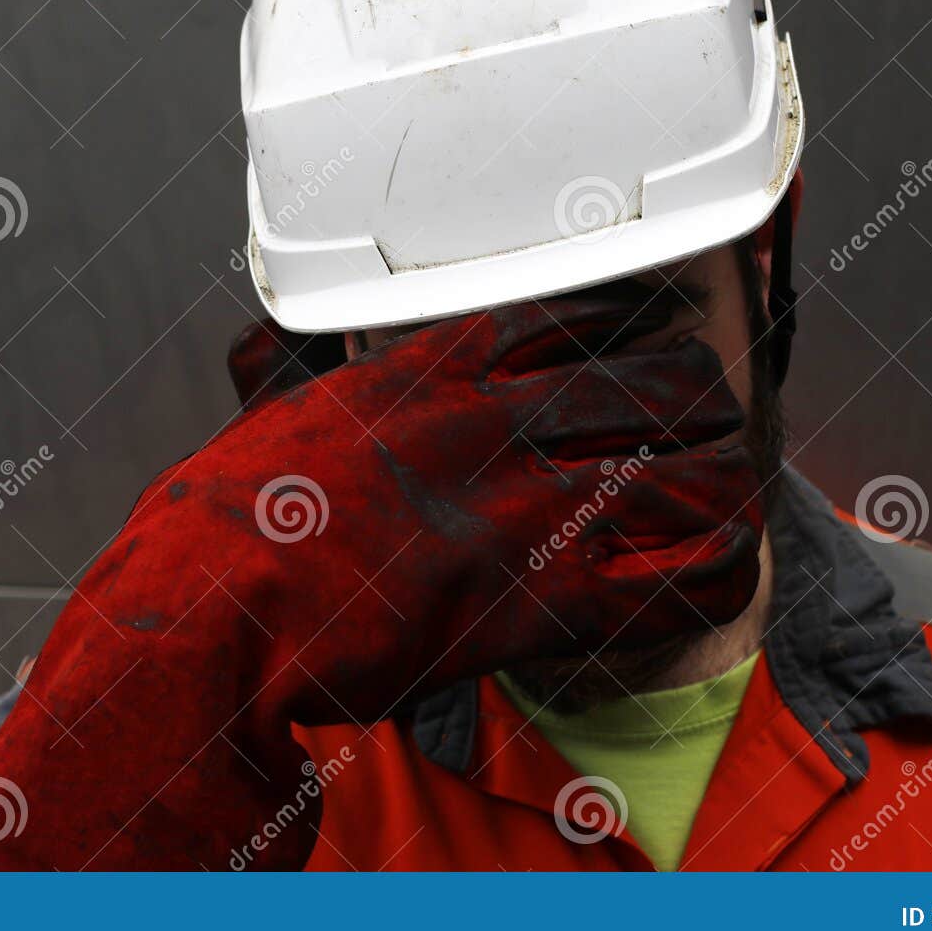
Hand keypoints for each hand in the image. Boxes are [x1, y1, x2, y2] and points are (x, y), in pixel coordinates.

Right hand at [0, 283, 763, 869]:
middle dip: (697, 401)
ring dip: (721, 484)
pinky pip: (679, 584)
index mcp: (432, 375)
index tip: (654, 329)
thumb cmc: (213, 530)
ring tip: (725, 495)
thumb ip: (313, 396)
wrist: (206, 613)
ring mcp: (529, 508)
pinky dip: (715, 579)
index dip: (634, 321)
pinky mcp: (542, 603)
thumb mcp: (271, 424)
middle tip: (704, 420)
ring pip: (692, 470)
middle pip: (659, 380)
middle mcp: (498, 424)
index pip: (572, 316)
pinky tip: (718, 577)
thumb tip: (279, 384)